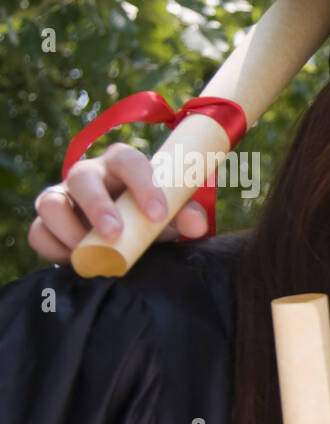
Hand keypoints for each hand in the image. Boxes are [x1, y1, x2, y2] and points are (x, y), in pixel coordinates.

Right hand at [28, 143, 208, 264]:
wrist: (127, 233)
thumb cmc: (151, 214)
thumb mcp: (172, 213)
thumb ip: (186, 215)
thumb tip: (197, 226)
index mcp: (121, 165)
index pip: (128, 161)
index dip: (142, 184)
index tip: (157, 214)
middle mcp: (88, 176)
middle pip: (81, 176)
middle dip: (97, 205)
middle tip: (115, 234)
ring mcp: (62, 198)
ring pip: (50, 202)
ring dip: (68, 229)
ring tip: (91, 253)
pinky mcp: (47, 223)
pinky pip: (38, 233)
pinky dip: (54, 249)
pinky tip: (76, 262)